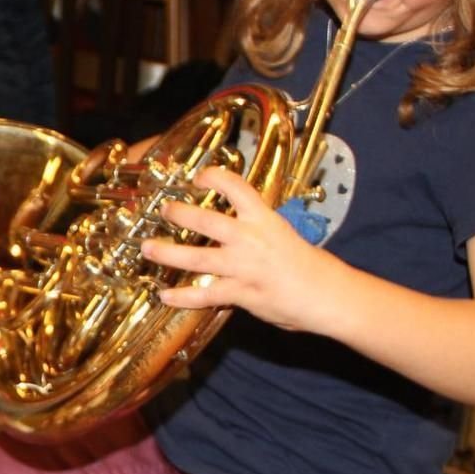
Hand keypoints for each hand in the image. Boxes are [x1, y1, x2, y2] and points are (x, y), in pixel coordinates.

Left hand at [143, 167, 340, 332]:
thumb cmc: (308, 265)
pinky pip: (205, 294)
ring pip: (197, 259)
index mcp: (264, 219)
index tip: (199, 176)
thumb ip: (256, 229)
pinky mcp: (241, 293)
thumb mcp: (282, 234)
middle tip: (163, 209)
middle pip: (207, 222)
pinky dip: (182, 297)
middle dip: (180, 213)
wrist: (326, 294)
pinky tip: (165, 295)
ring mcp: (243, 268)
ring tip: (148, 249)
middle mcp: (250, 240)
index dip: (215, 177)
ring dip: (168, 253)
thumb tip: (232, 226)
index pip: (237, 188)